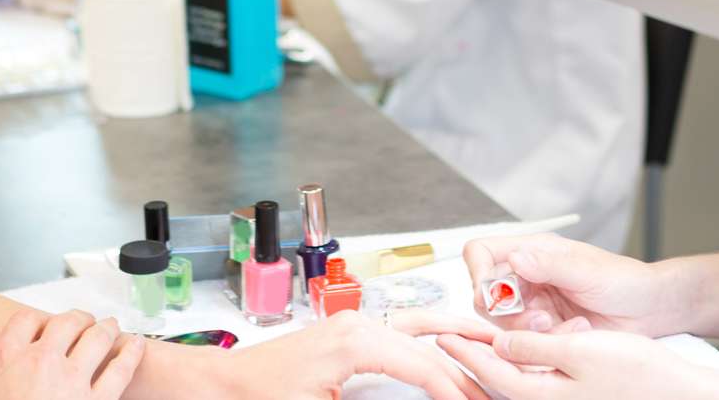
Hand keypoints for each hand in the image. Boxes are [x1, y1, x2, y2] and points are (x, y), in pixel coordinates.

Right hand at [0, 310, 143, 399]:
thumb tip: (3, 376)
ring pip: (97, 338)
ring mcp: (71, 380)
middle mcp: (40, 362)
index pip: (26, 320)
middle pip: (66, 322)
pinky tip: (135, 345)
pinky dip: (131, 352)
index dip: (40, 319)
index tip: (45, 324)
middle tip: (84, 322)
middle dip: (78, 319)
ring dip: (107, 328)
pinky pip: (121, 369)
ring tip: (111, 326)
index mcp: (5, 359)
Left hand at [196, 310, 486, 399]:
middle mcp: (358, 325)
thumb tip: (419, 398)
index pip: (426, 368)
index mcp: (356, 343)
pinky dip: (426, 340)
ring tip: (487, 350)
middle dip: (466, 363)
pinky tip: (440, 351)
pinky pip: (398, 332)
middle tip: (501, 380)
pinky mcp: (344, 334)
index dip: (457, 392)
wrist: (217, 388)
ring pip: (418, 327)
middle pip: (429, 342)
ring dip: (453, 341)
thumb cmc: (257, 398)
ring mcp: (351, 325)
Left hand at [437, 327, 718, 398]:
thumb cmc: (636, 372)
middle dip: (472, 360)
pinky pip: (538, 381)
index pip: (491, 371)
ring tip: (476, 343)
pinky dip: (523, 363)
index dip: (465, 351)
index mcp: (542, 395)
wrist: (678, 391)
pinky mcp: (577, 395)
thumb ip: (534, 348)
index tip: (443, 335)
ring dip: (495, 361)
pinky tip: (522, 351)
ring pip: (516, 381)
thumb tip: (499, 343)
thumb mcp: (579, 350)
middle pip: (498, 382)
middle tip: (448, 339)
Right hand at [464, 233, 662, 334]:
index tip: (494, 292)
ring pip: (503, 324)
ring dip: (527, 332)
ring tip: (557, 327)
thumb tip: (515, 258)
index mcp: (532, 252)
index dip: (479, 273)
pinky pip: (526, 343)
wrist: (648, 310)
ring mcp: (533, 306)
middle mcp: (527, 278)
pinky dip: (545, 344)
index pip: (481, 254)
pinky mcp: (544, 332)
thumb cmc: (624, 280)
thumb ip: (549, 264)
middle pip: (487, 296)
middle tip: (539, 320)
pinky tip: (571, 334)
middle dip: (508, 313)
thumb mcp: (587, 269)